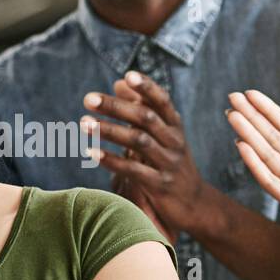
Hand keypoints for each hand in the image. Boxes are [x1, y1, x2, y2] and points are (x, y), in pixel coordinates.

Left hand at [82, 71, 209, 241]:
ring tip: (84, 122)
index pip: (162, 100)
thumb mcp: (163, 134)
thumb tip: (119, 82)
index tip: (127, 75)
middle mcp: (174, 141)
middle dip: (116, 106)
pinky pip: (134, 170)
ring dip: (110, 130)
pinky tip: (91, 153)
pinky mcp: (160, 184)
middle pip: (145, 117)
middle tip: (89, 99)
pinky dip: (111, 160)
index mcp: (174, 126)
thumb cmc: (172, 162)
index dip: (146, 87)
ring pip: (138, 141)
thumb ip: (143, 108)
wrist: (196, 204)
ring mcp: (168, 163)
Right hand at [226, 89, 279, 266]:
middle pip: (271, 136)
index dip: (268, 111)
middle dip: (251, 117)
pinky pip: (269, 179)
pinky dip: (255, 164)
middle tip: (232, 97)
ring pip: (265, 154)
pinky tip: (242, 147)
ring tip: (232, 116)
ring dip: (248, 135)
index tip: (251, 95)